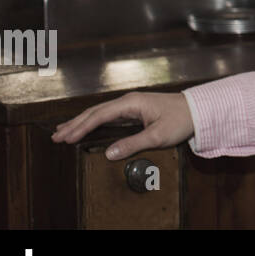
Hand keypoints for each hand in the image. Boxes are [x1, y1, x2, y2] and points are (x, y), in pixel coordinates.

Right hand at [51, 92, 194, 160]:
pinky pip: (108, 116)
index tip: (66, 138)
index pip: (99, 116)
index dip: (81, 127)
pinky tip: (86, 128)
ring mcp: (130, 105)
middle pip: (95, 112)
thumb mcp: (158, 135)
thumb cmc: (181, 119)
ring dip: (81, 122)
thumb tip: (109, 153)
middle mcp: (128, 101)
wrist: (199, 110)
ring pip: (99, 113)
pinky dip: (93, 122)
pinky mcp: (134, 111)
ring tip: (63, 132)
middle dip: (75, 124)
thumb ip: (133, 144)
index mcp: (131, 103)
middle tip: (56, 137)